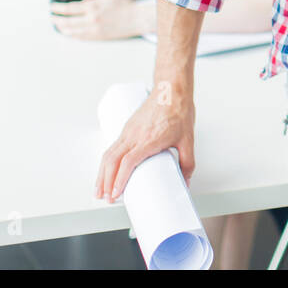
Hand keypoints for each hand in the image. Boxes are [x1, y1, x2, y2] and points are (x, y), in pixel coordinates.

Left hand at [51, 0, 148, 38]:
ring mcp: (94, 29)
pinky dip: (72, 35)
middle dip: (56, 19)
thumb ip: (90, 1)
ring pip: (72, 31)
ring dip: (62, 28)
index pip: (69, 8)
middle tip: (51, 17)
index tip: (52, 7)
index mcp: (93, 6)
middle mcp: (91, 19)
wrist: (136, 18)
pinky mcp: (98, 37)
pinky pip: (81, 37)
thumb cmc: (123, 6)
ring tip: (58, 26)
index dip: (57, 8)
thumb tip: (76, 5)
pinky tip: (69, 33)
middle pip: (67, 21)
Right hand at [96, 85, 195, 201]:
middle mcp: (135, 135)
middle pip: (112, 161)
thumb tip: (186, 182)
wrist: (171, 90)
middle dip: (106, 182)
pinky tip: (105, 172)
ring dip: (101, 174)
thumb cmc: (178, 111)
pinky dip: (105, 162)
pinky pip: (111, 147)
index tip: (117, 193)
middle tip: (107, 198)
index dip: (120, 179)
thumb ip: (188, 163)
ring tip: (100, 190)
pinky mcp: (127, 129)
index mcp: (149, 139)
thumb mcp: (188, 140)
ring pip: (108, 154)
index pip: (129, 161)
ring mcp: (128, 131)